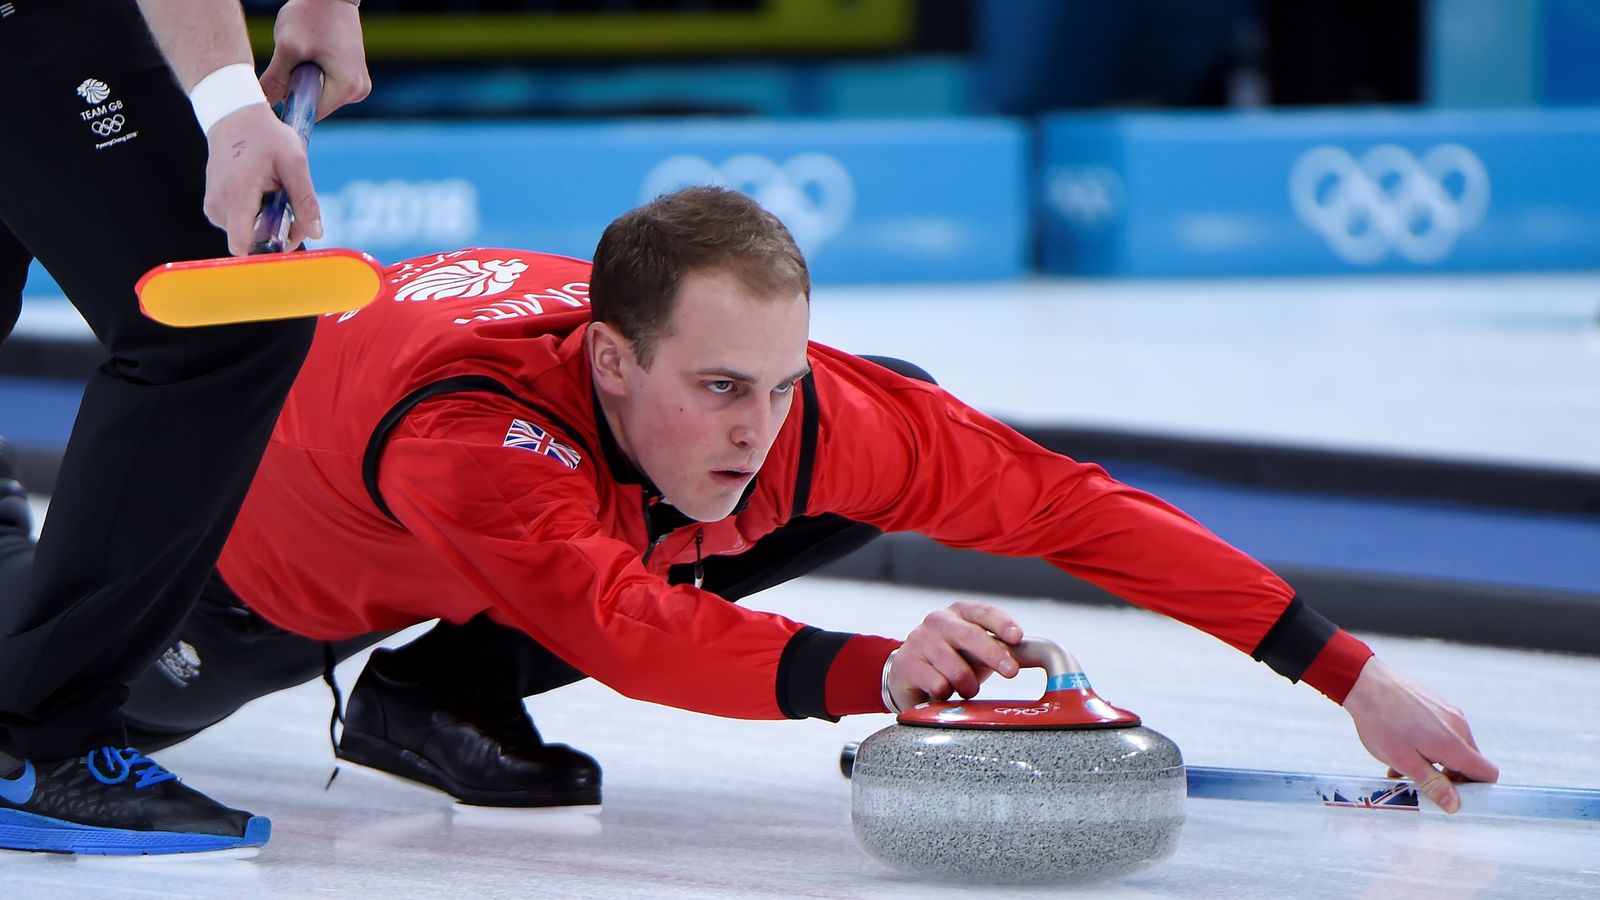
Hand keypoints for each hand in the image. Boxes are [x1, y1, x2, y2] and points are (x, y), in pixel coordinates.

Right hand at [203, 103, 321, 254]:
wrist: (234, 116)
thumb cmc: (266, 136)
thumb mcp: (294, 163)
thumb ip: (305, 201)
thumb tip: (316, 234)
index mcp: (236, 196)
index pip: (241, 245)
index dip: (267, 251)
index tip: (285, 239)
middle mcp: (218, 206)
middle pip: (251, 241)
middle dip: (276, 232)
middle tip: (290, 205)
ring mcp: (213, 206)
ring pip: (247, 233)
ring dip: (267, 221)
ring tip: (274, 192)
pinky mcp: (213, 205)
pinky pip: (239, 223)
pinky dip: (256, 214)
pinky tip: (262, 193)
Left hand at [262, 0, 370, 118]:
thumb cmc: (311, 15)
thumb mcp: (287, 48)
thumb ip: (274, 79)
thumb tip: (257, 103)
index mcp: (348, 88)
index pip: (312, 114)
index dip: (290, 104)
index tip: (278, 87)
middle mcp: (359, 91)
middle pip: (318, 106)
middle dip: (299, 90)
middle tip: (292, 63)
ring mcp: (360, 84)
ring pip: (321, 96)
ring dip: (306, 82)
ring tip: (304, 55)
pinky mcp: (355, 76)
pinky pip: (328, 86)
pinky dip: (314, 76)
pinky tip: (312, 55)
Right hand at [886, 601, 1022, 710]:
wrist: (908, 674)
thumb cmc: (951, 660)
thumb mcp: (975, 651)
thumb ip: (1000, 649)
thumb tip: (1035, 656)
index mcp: (959, 613)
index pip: (983, 612)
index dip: (1001, 623)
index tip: (1017, 637)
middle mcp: (938, 621)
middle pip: (970, 635)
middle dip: (994, 654)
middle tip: (1011, 671)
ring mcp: (920, 641)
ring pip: (955, 668)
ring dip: (968, 685)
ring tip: (966, 689)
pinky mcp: (907, 664)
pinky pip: (937, 684)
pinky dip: (946, 694)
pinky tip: (942, 692)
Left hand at [1342, 656, 1498, 812]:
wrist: (1365, 682)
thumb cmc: (1381, 721)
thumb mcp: (1403, 761)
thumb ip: (1432, 784)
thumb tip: (1455, 805)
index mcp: (1454, 743)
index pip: (1487, 773)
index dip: (1476, 790)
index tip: (1453, 798)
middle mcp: (1459, 726)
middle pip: (1468, 763)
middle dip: (1447, 778)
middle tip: (1418, 784)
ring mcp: (1449, 713)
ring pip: (1452, 748)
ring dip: (1433, 763)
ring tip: (1400, 767)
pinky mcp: (1437, 705)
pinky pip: (1441, 732)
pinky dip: (1428, 745)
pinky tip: (1400, 748)